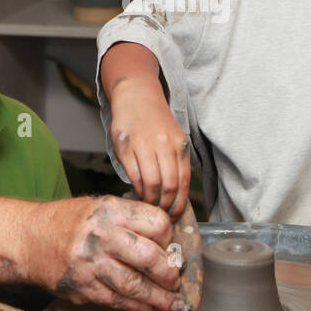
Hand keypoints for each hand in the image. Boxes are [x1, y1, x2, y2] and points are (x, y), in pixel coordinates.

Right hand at [34, 195, 186, 310]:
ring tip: (171, 303)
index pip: (157, 223)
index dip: (168, 237)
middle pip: (150, 257)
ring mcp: (91, 264)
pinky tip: (146, 307)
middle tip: (175, 279)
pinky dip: (136, 306)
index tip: (168, 246)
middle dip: (169, 273)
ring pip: (135, 285)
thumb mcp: (98, 206)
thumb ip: (129, 221)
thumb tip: (164, 243)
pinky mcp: (82, 287)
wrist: (27, 239)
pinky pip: (116, 301)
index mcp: (110, 210)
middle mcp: (101, 236)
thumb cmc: (65, 222)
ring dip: (158, 298)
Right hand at [109, 77, 190, 216]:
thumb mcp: (175, 137)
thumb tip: (178, 195)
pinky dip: (137, 189)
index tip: (175, 215)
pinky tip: (138, 192)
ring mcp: (144, 146)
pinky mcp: (126, 148)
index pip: (183, 182)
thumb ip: (177, 161)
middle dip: (166, 206)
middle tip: (161, 214)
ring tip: (149, 205)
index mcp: (179, 145)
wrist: (136, 96)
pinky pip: (134, 175)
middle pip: (169, 186)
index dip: (180, 203)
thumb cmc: (156, 121)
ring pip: (152, 183)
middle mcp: (164, 145)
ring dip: (151, 200)